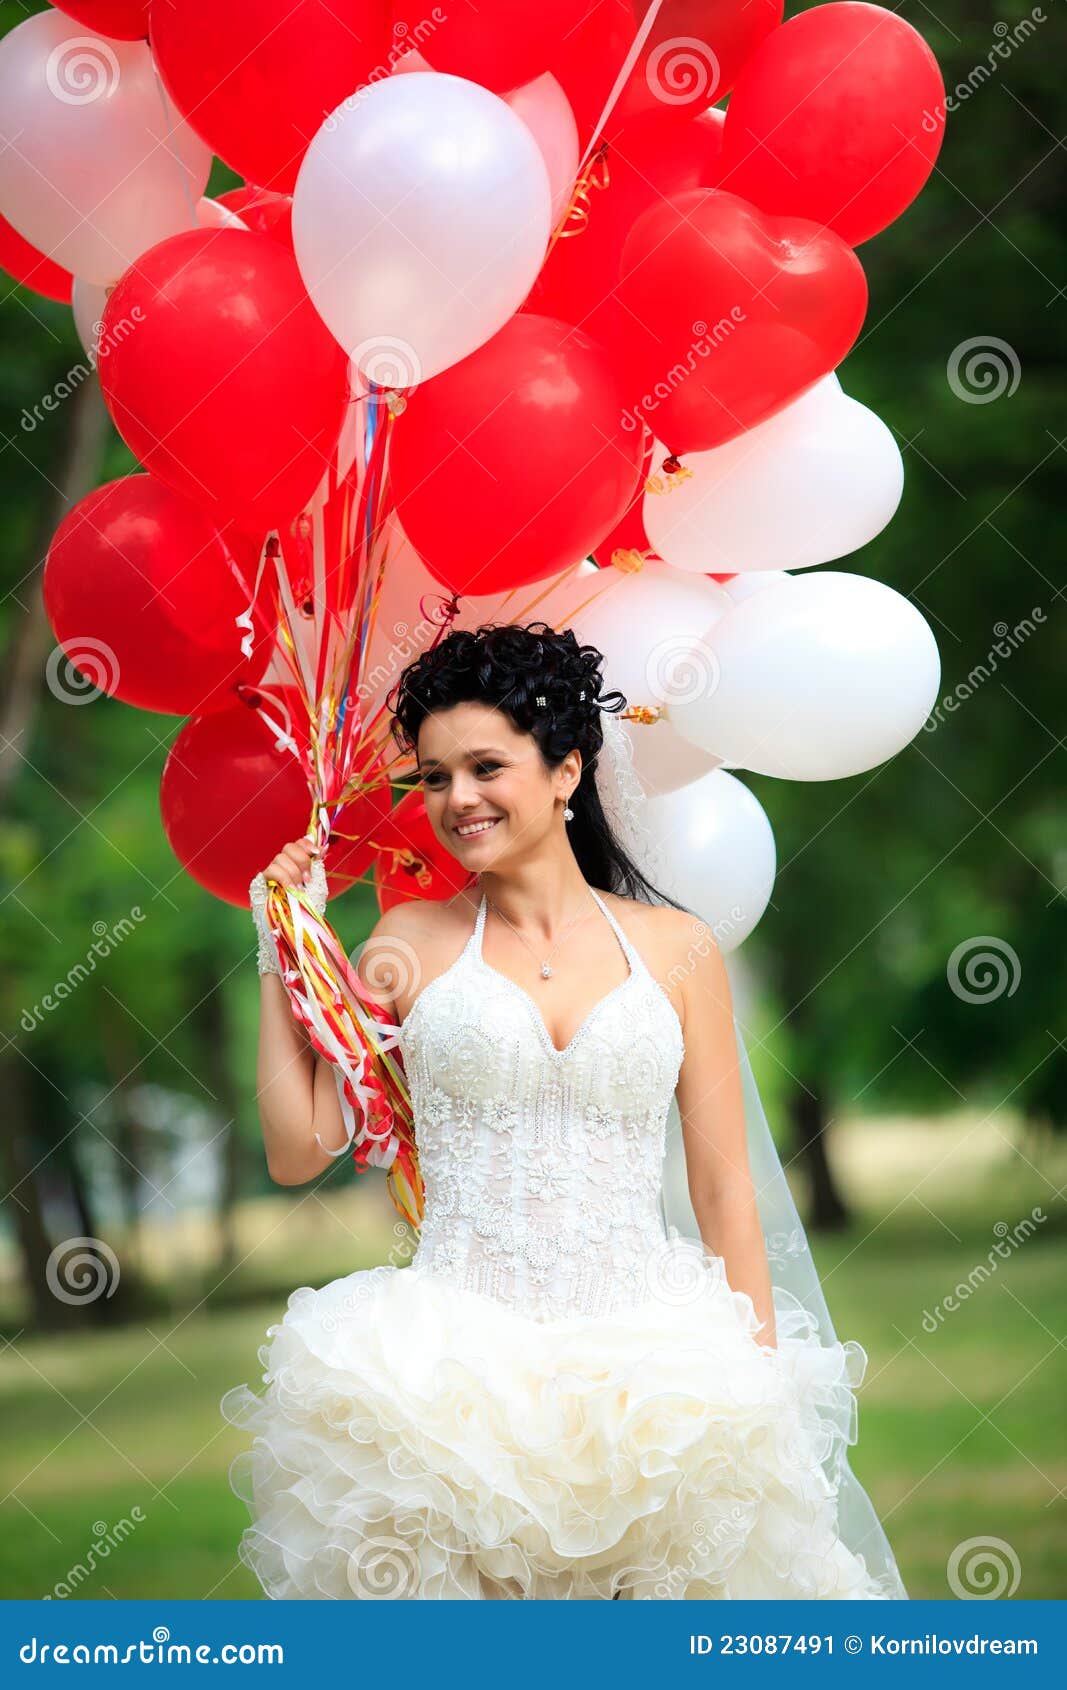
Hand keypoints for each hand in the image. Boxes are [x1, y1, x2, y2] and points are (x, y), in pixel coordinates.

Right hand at [249, 837, 327, 975]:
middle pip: (288, 847)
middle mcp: (282, 868)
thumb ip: (317, 866)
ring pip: (280, 859)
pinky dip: (283, 878)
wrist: (297, 930)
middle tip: (307, 879)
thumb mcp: (317, 887)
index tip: (316, 852)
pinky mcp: (260, 884)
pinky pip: (270, 870)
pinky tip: (290, 890)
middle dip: (301, 860)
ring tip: (299, 890)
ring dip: (293, 873)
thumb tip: (323, 845)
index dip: (305, 844)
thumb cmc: (307, 912)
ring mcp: (270, 876)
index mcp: (296, 866)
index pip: (297, 844)